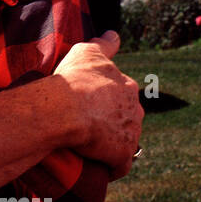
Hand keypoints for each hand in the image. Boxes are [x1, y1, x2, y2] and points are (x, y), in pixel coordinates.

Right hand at [54, 31, 142, 178]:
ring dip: (111, 144)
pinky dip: (111, 167)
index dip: (110, 99)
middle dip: (113, 122)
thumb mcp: (87, 51)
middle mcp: (135, 109)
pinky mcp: (121, 155)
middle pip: (126, 118)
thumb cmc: (73, 79)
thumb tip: (113, 33)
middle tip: (88, 125)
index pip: (124, 93)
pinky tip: (98, 167)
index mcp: (128, 86)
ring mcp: (130, 133)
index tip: (96, 104)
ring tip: (89, 147)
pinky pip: (119, 165)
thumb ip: (104, 43)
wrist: (65, 109)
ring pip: (124, 140)